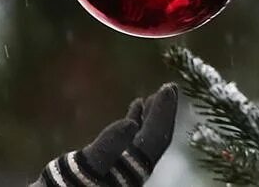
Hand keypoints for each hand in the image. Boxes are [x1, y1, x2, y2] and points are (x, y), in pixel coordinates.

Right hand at [31, 83, 177, 186]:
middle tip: (171, 87)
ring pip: (145, 138)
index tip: (167, 88)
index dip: (162, 113)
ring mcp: (125, 167)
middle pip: (155, 139)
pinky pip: (132, 140)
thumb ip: (107, 147)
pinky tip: (136, 106)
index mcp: (132, 171)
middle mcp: (133, 170)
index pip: (154, 138)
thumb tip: (130, 124)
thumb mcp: (87, 166)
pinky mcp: (113, 164)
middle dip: (163, 112)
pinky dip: (135, 120)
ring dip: (152, 115)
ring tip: (157, 94)